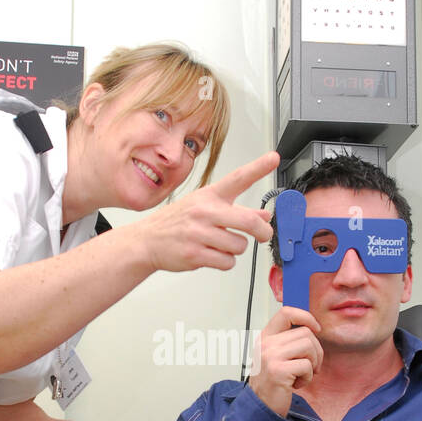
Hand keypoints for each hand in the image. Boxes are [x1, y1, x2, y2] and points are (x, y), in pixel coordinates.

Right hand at [133, 152, 277, 273]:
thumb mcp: (206, 207)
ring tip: (220, 244)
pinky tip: (212, 255)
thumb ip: (237, 210)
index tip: (273, 158)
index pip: (237, 178)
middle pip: (249, 221)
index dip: (258, 167)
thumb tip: (264, 215)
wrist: (147, 240)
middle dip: (262, 232)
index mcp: (209, 196)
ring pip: (239, 245)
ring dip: (236, 248)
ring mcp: (199, 233)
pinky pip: (227, 262)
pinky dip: (225, 262)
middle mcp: (205, 211)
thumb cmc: (178, 222)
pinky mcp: (195, 254)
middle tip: (263, 235)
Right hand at [249, 307, 322, 417]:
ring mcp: (270, 356)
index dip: (306, 317)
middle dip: (316, 351)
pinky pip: (307, 366)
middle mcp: (266, 344)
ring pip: (309, 346)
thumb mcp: (276, 357)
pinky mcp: (278, 370)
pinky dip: (308, 378)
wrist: (261, 407)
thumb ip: (288, 342)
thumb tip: (312, 328)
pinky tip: (296, 384)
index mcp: (265, 337)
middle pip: (305, 332)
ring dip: (313, 364)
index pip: (286, 313)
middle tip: (311, 366)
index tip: (316, 328)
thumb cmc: (272, 383)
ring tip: (302, 375)